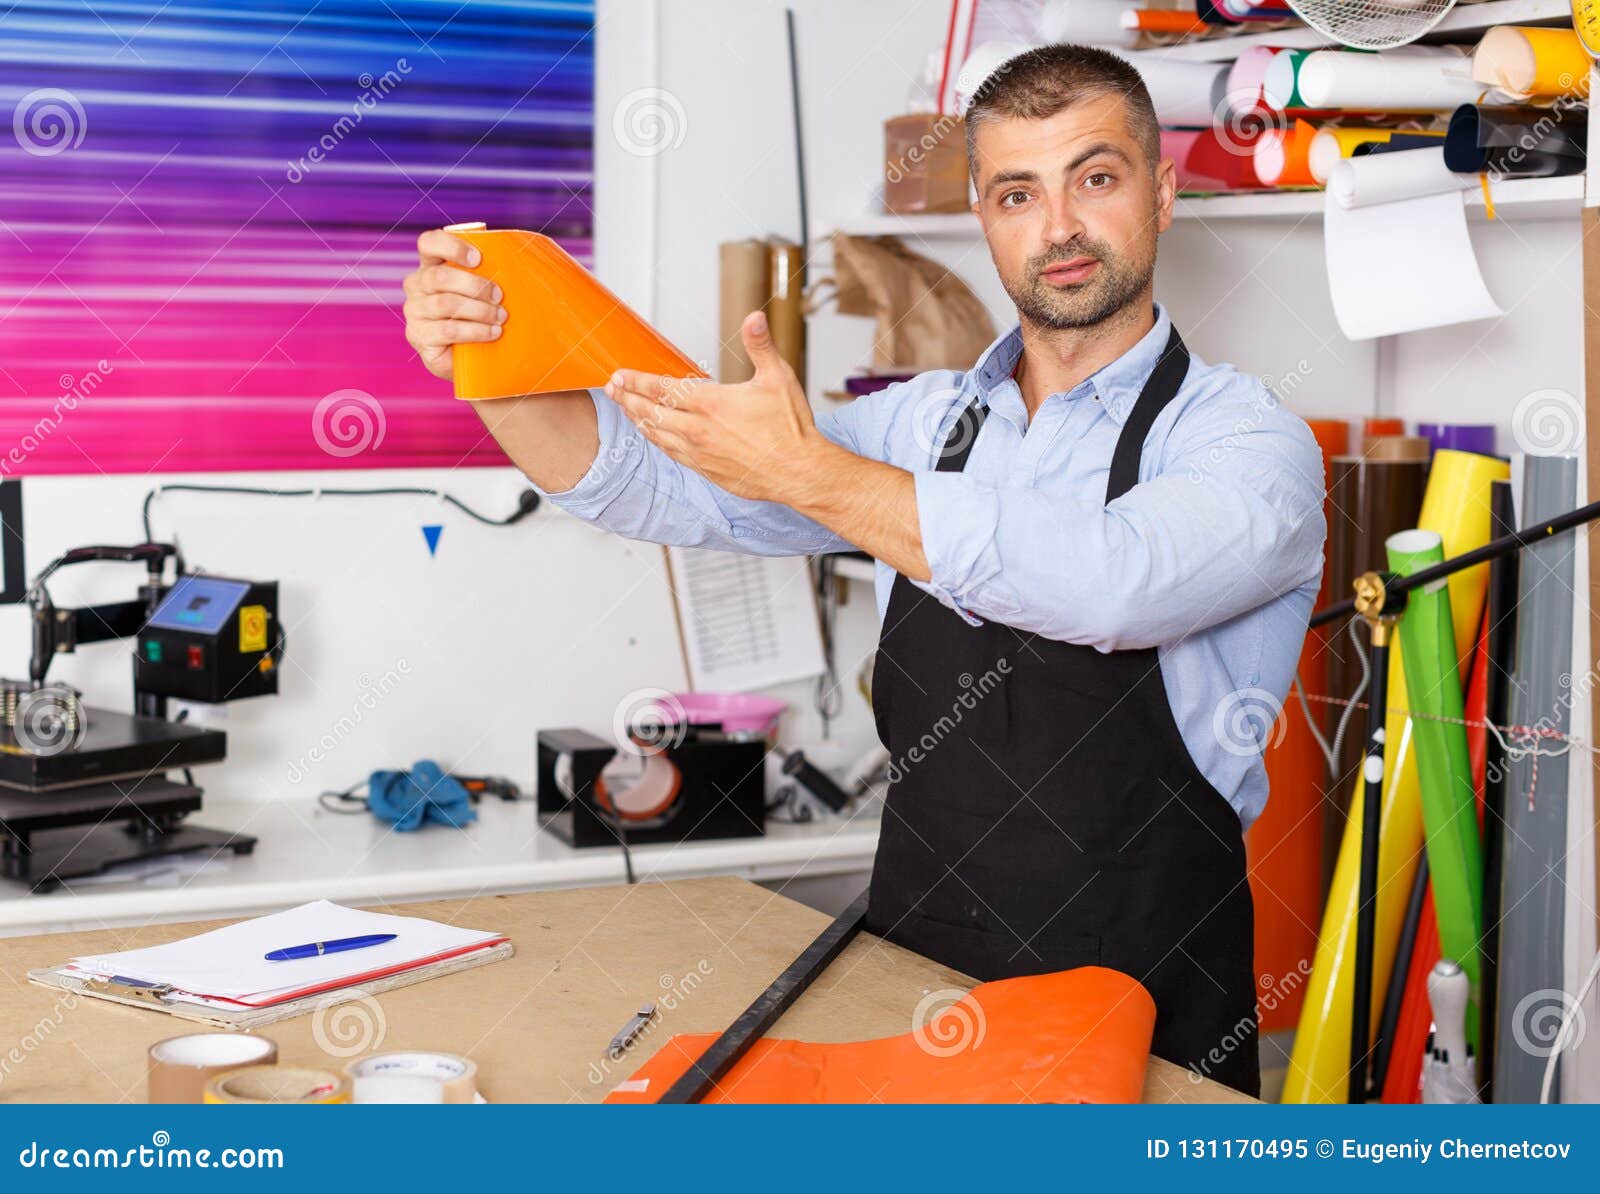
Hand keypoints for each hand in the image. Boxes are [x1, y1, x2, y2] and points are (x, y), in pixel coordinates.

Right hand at [402, 229, 507, 380]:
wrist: (468, 356)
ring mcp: (414, 311)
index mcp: (429, 265)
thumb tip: (515, 262)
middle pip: (439, 276)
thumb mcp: (480, 290)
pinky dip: (476, 331)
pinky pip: (448, 330)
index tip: (478, 258)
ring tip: (500, 317)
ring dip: (479, 310)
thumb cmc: (478, 315)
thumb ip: (485, 272)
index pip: (428, 243)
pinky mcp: (419, 336)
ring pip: (446, 304)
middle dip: (475, 286)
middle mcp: (416, 285)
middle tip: (498, 296)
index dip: (451, 246)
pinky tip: (493, 333)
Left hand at [606, 312, 823, 502]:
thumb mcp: (778, 378)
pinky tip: (653, 435)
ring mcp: (700, 454)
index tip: (620, 374)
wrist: (799, 472)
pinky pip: (672, 454)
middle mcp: (699, 430)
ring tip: (625, 409)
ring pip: (657, 436)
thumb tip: (753, 317)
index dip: (638, 381)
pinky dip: (656, 441)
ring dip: (638, 420)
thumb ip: (760, 346)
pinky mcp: (706, 471)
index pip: (663, 389)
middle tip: (612, 389)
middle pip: (651, 413)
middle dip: (628, 399)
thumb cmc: (791, 428)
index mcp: (712, 404)